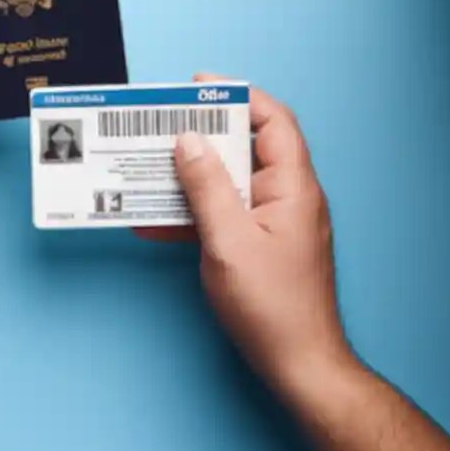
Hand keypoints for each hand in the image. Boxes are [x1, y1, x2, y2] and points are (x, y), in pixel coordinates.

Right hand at [138, 77, 350, 389]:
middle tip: (163, 125)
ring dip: (192, 175)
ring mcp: (277, 222)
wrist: (299, 364)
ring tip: (149, 167)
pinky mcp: (264, 245)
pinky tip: (155, 221)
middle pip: (247, 147)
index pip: (273, 121)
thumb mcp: (229, 241)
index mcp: (293, 187)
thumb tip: (188, 141)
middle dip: (204, 134)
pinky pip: (227, 215)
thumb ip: (207, 187)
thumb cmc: (273, 307)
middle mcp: (290, 197)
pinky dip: (196, 213)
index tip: (198, 86)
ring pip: (232, 182)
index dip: (238, 96)